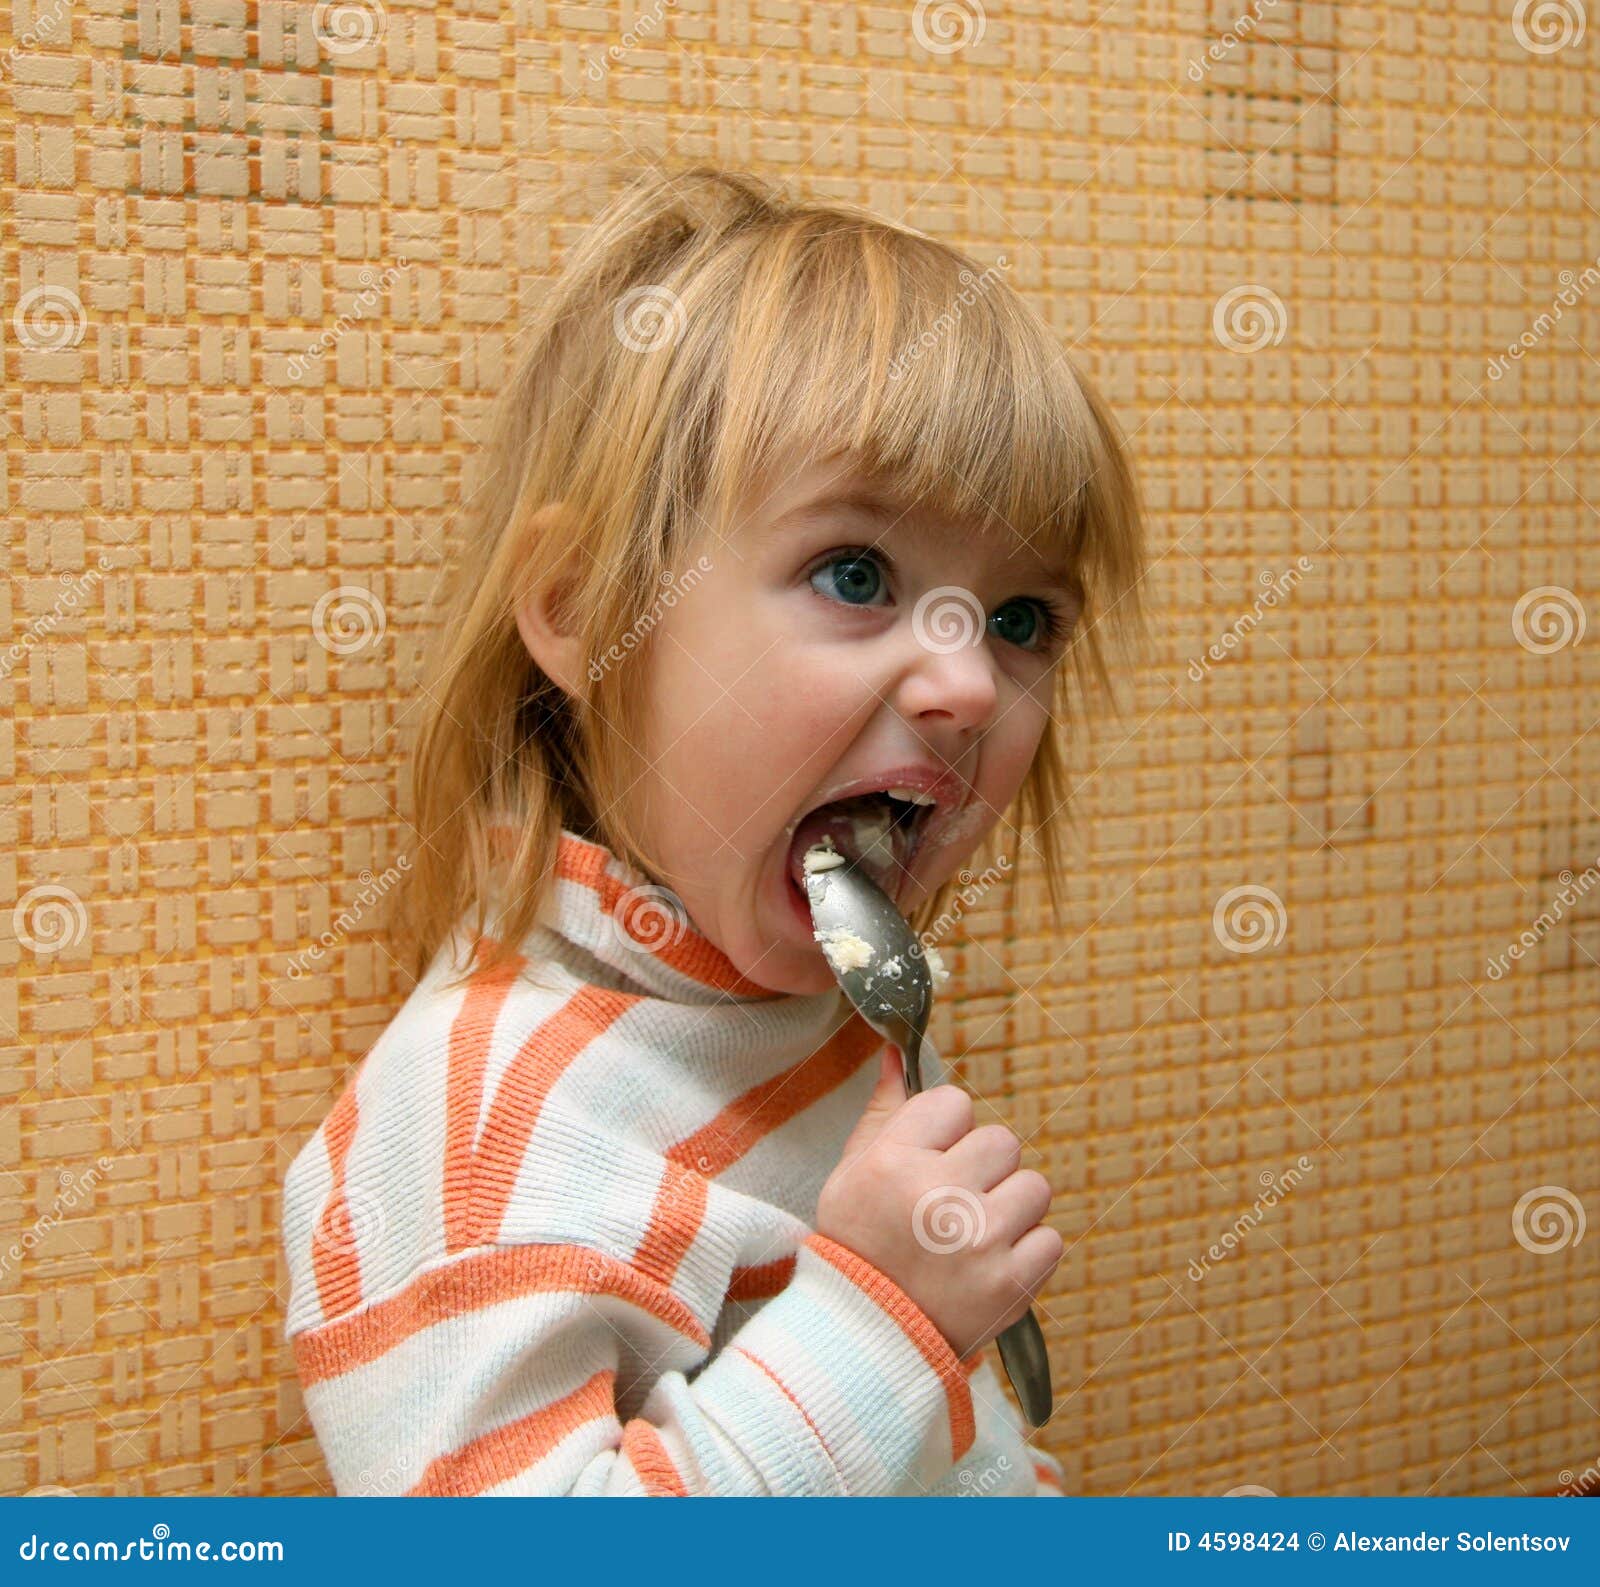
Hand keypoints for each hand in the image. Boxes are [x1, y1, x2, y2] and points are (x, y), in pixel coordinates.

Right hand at [816, 1046, 1062, 1358]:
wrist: (865, 1339)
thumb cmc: (859, 1246)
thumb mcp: (852, 1173)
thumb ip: (885, 1112)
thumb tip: (899, 1055)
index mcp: (894, 1162)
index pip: (955, 1104)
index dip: (947, 1133)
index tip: (931, 1163)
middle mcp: (939, 1196)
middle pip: (1003, 1142)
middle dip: (984, 1169)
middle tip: (953, 1205)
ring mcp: (981, 1241)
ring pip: (1035, 1187)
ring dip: (1011, 1209)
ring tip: (975, 1236)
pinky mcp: (1013, 1284)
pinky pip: (1051, 1239)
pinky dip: (1028, 1253)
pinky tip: (991, 1266)